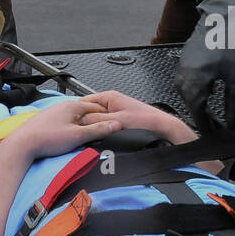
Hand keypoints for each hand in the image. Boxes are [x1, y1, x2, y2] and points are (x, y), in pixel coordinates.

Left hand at [7, 98, 124, 157]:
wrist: (22, 145)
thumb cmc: (47, 138)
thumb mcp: (78, 136)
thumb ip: (98, 130)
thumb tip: (114, 125)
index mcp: (73, 106)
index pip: (97, 106)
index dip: (106, 115)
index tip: (113, 123)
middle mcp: (63, 106)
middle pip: (85, 112)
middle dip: (94, 120)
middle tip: (102, 131)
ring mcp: (54, 113)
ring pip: (74, 118)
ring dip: (82, 125)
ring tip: (86, 136)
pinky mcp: (47, 122)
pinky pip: (65, 123)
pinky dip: (71, 129)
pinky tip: (69, 138)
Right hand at [76, 90, 192, 140]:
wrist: (162, 129)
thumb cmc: (146, 121)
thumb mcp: (116, 121)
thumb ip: (96, 120)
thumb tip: (79, 122)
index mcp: (109, 97)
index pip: (83, 102)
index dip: (77, 114)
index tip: (73, 125)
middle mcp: (111, 103)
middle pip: (89, 113)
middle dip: (86, 123)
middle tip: (85, 133)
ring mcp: (115, 112)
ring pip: (97, 121)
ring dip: (96, 129)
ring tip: (97, 136)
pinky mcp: (119, 122)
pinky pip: (105, 127)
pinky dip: (103, 132)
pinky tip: (105, 138)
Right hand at [176, 20, 234, 130]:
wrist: (223, 18)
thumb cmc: (231, 46)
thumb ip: (233, 106)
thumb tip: (232, 126)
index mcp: (194, 85)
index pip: (198, 116)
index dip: (208, 129)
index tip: (217, 140)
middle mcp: (182, 80)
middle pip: (192, 108)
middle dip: (206, 120)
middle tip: (220, 131)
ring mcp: (180, 72)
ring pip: (189, 98)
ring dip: (202, 108)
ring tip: (216, 119)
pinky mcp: (183, 65)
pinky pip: (188, 86)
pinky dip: (198, 95)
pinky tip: (210, 98)